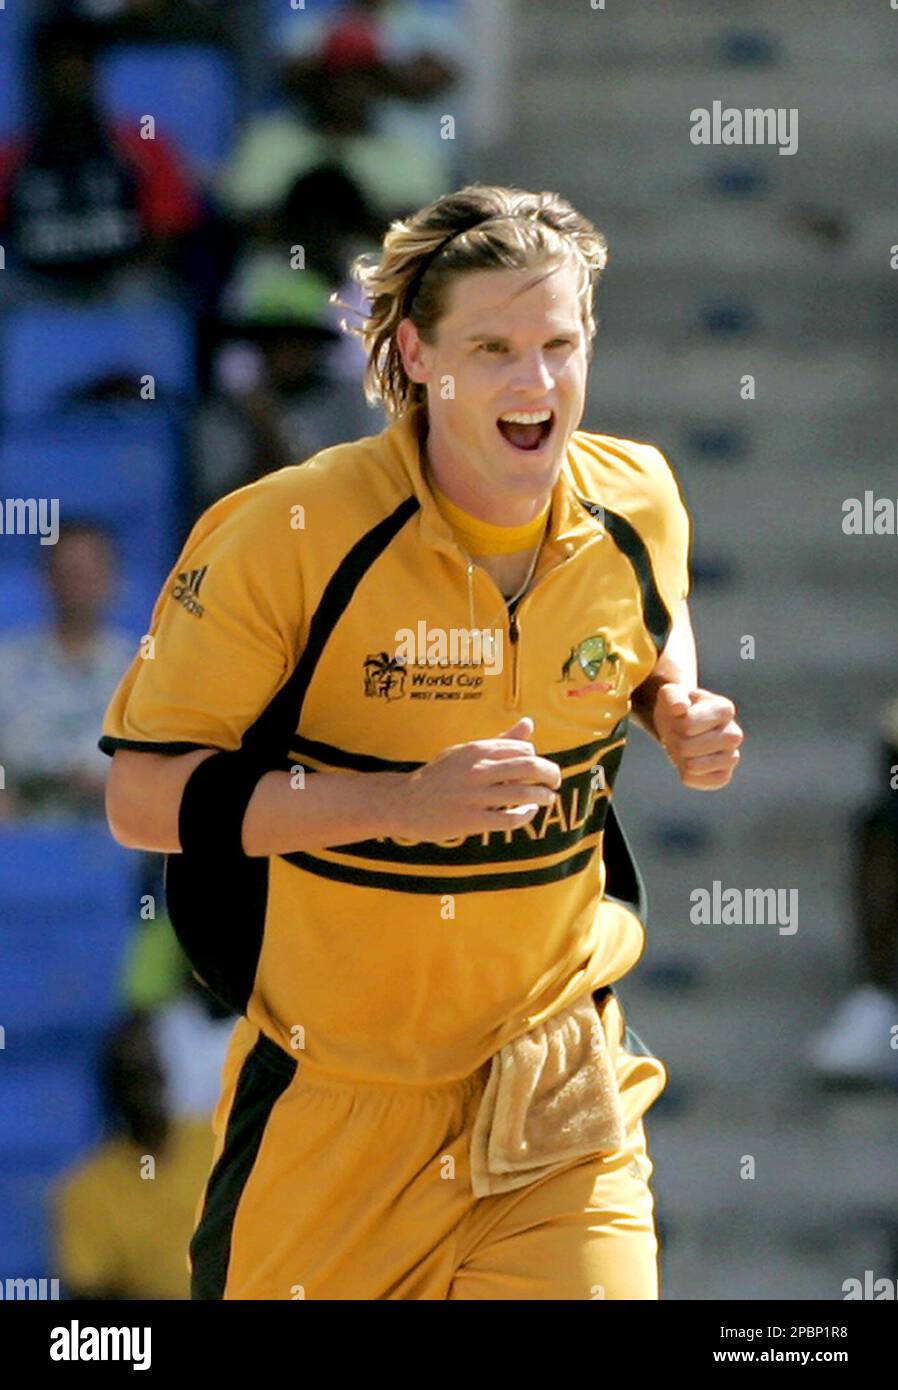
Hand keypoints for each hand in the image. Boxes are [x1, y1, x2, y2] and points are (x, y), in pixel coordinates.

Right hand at [395, 717, 561, 839]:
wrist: (405, 802)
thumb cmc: (439, 776)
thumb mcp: (466, 752)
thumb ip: (500, 740)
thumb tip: (529, 723)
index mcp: (477, 749)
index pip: (524, 750)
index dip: (536, 759)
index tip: (536, 768)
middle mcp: (478, 769)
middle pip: (531, 767)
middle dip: (551, 774)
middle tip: (556, 781)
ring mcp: (475, 796)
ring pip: (524, 793)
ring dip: (543, 796)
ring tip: (547, 798)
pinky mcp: (472, 820)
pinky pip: (510, 818)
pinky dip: (525, 815)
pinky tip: (528, 812)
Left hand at [653, 684, 743, 790]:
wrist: (681, 724)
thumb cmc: (677, 707)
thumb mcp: (669, 694)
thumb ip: (672, 696)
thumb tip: (680, 708)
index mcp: (725, 709)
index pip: (688, 725)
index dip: (675, 723)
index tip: (679, 718)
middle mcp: (734, 734)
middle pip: (687, 748)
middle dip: (675, 741)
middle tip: (679, 735)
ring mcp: (732, 757)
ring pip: (692, 767)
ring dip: (679, 758)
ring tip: (684, 747)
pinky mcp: (724, 776)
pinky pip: (698, 782)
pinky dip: (686, 774)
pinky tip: (689, 762)